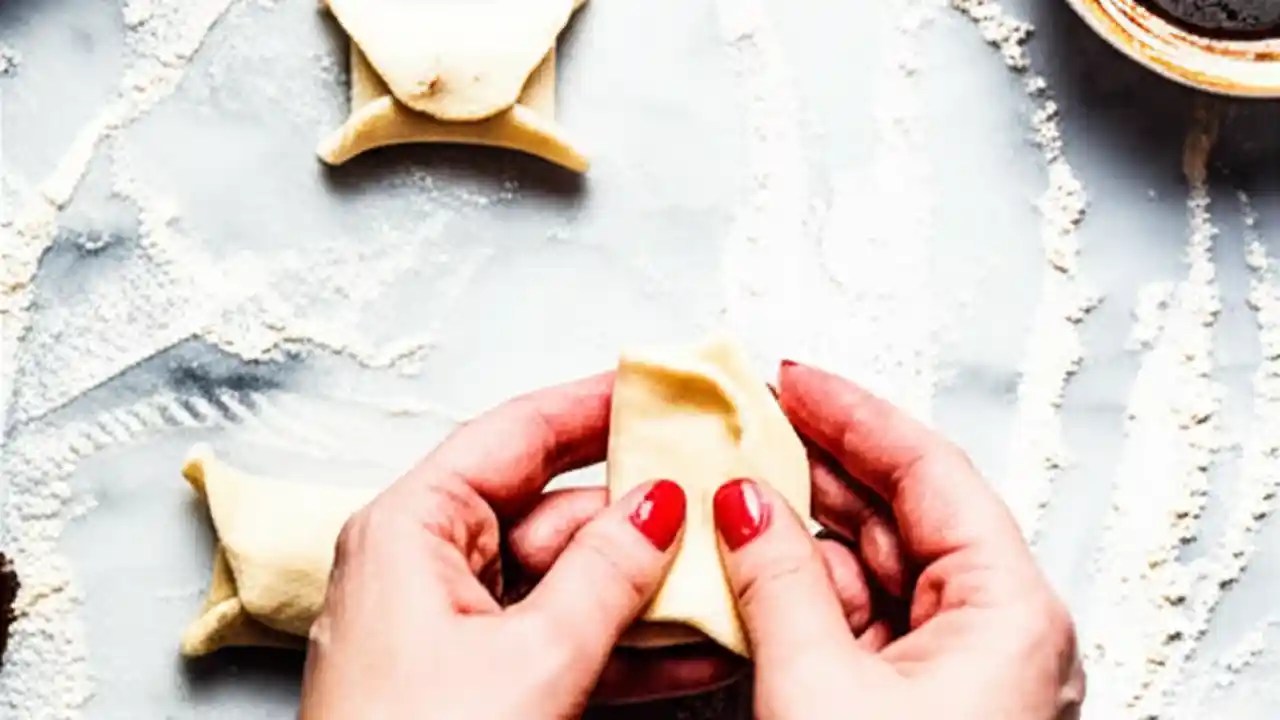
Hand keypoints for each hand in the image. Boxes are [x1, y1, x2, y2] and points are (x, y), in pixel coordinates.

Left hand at [298, 373, 736, 718]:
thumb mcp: (533, 660)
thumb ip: (606, 574)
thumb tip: (660, 505)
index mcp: (409, 531)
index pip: (513, 436)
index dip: (590, 405)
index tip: (658, 388)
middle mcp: (422, 566)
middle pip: (550, 513)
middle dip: (639, 519)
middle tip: (717, 502)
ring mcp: (449, 628)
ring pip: (565, 583)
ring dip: (644, 590)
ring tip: (723, 578)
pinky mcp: (474, 681)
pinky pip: (558, 639)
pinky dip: (621, 645)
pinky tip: (693, 648)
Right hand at [715, 360, 1084, 719]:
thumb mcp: (817, 687)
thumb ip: (776, 581)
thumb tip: (746, 504)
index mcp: (1009, 614)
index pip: (931, 473)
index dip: (854, 417)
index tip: (794, 383)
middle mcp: (1000, 636)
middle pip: (906, 515)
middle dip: (821, 470)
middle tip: (752, 429)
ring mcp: (965, 673)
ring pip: (880, 571)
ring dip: (805, 538)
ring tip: (734, 502)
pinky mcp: (929, 707)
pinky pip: (870, 623)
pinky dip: (811, 597)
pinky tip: (757, 572)